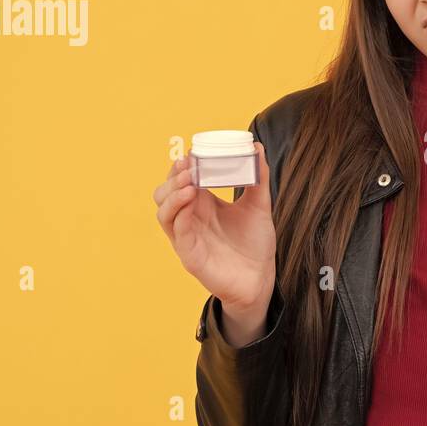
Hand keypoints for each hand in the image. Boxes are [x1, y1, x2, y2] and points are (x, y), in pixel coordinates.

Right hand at [152, 141, 276, 314]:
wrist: (262, 278)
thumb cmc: (255, 243)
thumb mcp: (259, 205)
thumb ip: (258, 178)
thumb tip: (257, 147)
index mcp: (202, 204)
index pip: (180, 180)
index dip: (181, 166)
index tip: (191, 153)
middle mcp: (190, 219)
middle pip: (164, 194)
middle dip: (172, 179)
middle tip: (187, 167)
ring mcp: (188, 238)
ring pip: (164, 214)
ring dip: (172, 196)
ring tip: (188, 185)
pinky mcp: (191, 257)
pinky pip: (178, 236)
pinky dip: (180, 218)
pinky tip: (190, 204)